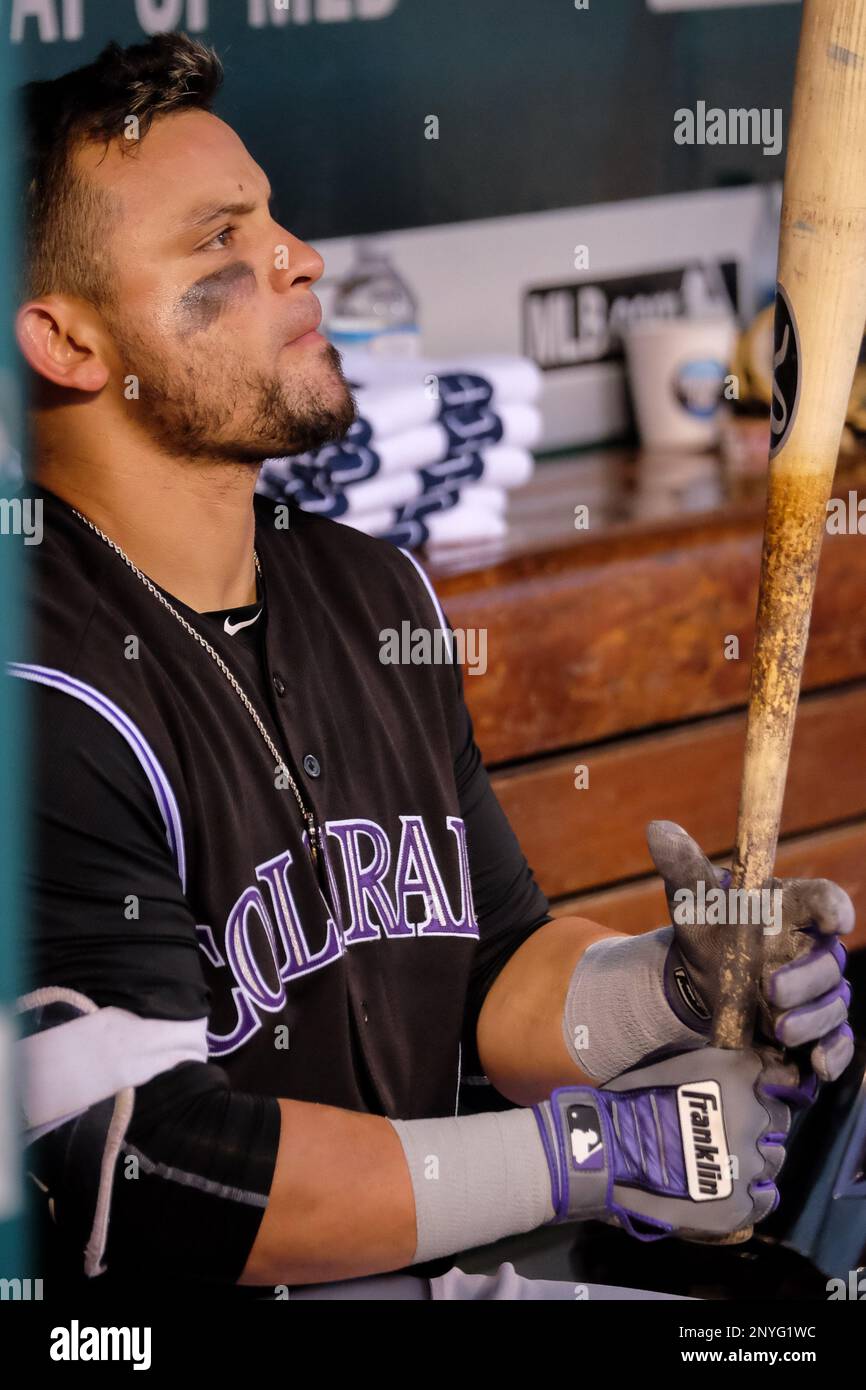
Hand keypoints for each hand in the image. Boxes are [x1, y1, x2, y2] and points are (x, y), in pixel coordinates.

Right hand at [533, 1046, 796, 1238]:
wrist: (607, 1150)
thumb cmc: (630, 1099)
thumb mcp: (675, 1062)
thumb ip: (714, 1066)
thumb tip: (744, 1066)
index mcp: (737, 1074)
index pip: (779, 1075)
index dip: (767, 1085)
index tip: (756, 1091)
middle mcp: (753, 1116)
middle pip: (777, 1119)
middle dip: (758, 1122)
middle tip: (728, 1129)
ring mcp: (749, 1161)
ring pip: (772, 1157)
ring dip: (753, 1155)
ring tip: (722, 1159)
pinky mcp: (740, 1202)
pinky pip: (765, 1197)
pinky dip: (753, 1191)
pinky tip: (730, 1186)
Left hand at [647, 820, 854, 1081]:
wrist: (705, 977)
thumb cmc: (710, 929)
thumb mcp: (692, 900)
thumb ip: (682, 867)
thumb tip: (657, 829)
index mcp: (791, 908)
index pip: (822, 900)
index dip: (832, 907)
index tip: (834, 920)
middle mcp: (812, 949)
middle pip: (829, 962)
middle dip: (805, 979)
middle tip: (769, 989)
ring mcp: (818, 991)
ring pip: (834, 1006)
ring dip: (811, 1020)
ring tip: (776, 1027)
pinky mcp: (815, 1028)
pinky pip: (837, 1044)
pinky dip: (829, 1056)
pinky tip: (811, 1066)